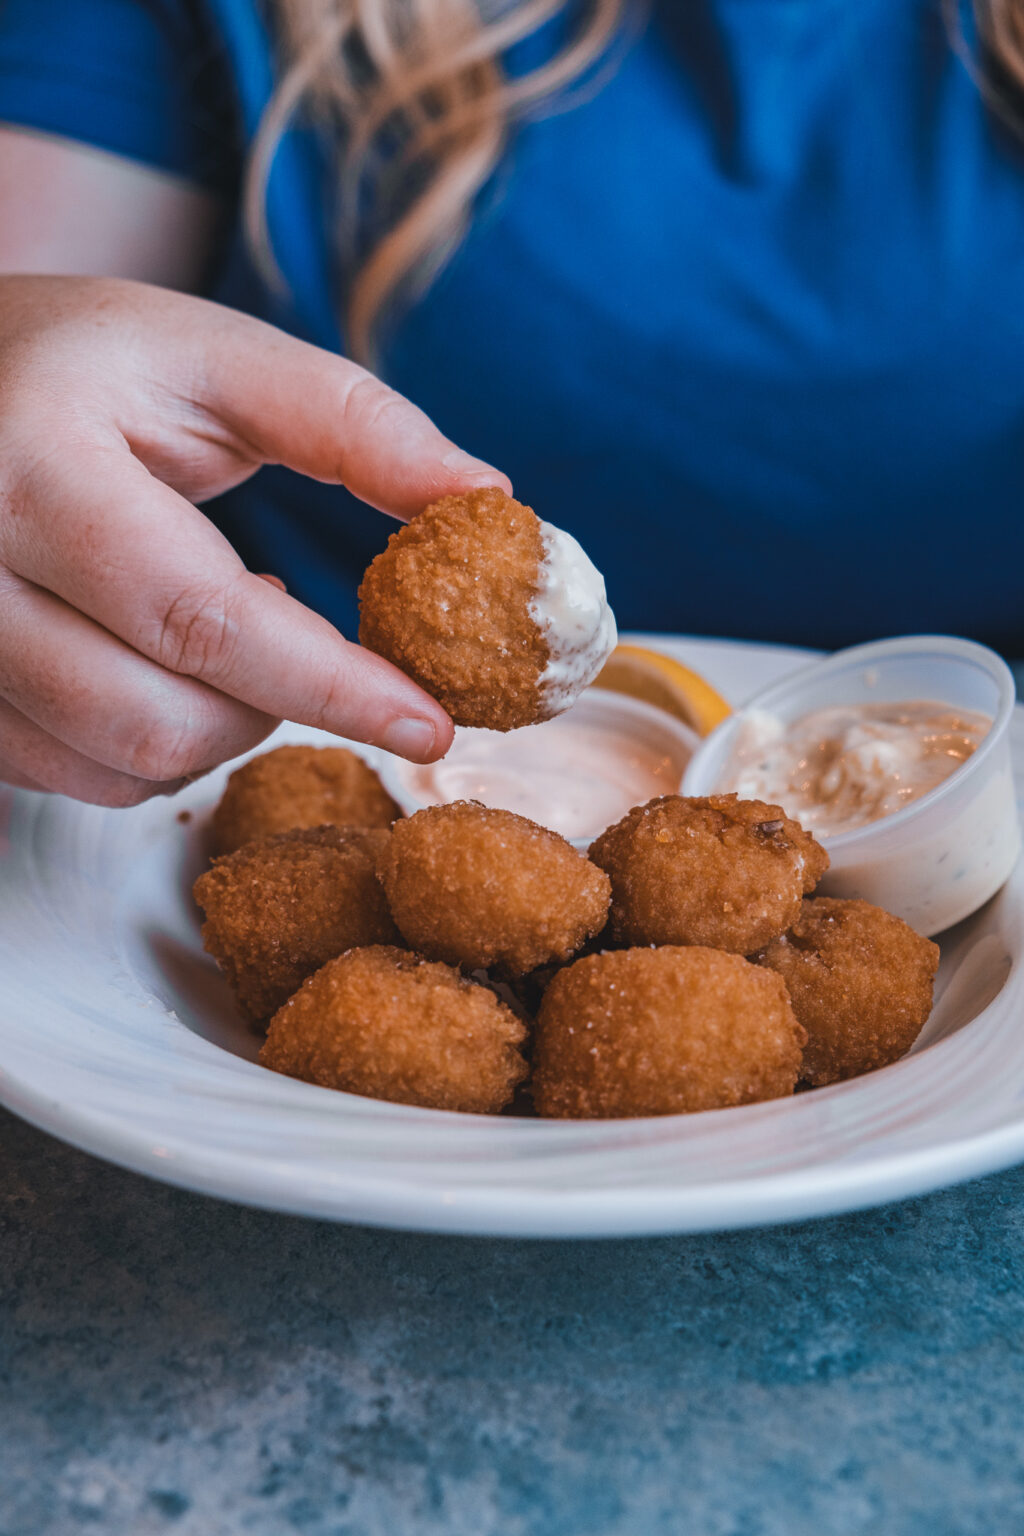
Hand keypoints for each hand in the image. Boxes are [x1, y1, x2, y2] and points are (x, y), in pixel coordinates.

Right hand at [0, 275, 509, 804]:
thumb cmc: (93, 364)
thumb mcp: (216, 358)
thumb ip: (353, 424)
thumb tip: (488, 499)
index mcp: (34, 462)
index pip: (203, 617)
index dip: (331, 686)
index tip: (431, 721)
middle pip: (160, 716)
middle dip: (276, 707)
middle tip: (305, 634)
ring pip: (121, 764)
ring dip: (218, 725)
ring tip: (223, 626)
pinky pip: (78, 777)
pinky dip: (156, 743)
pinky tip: (162, 660)